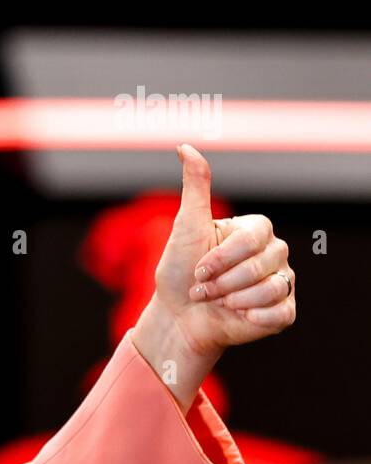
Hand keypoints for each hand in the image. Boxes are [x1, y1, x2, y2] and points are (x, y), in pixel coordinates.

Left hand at [132, 144, 296, 412]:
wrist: (178, 315)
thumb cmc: (180, 270)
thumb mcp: (186, 226)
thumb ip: (195, 187)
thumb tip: (185, 146)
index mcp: (255, 230)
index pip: (253, 238)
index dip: (223, 257)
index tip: (199, 269)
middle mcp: (274, 253)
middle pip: (262, 264)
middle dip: (223, 281)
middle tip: (202, 289)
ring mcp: (281, 281)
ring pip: (271, 289)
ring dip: (233, 299)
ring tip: (215, 302)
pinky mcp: (284, 310)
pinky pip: (281, 313)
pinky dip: (254, 317)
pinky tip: (237, 316)